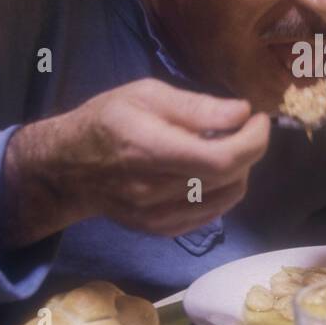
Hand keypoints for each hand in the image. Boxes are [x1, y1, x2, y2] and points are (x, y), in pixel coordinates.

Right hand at [0, 78, 269, 246]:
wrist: (68, 168)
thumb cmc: (107, 120)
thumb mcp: (146, 94)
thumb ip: (196, 107)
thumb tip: (241, 114)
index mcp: (148, 148)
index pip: (220, 158)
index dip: (253, 140)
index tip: (257, 119)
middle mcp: (153, 189)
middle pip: (228, 178)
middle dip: (250, 150)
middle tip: (245, 128)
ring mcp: (157, 216)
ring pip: (226, 198)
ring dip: (239, 171)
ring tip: (224, 147)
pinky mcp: (160, 230)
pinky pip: (211, 214)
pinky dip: (223, 191)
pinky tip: (209, 171)